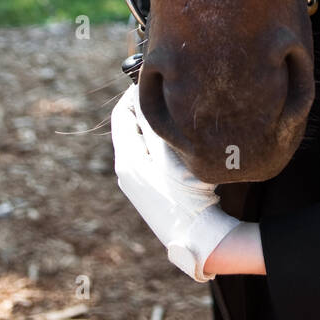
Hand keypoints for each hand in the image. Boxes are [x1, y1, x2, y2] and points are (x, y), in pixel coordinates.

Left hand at [110, 81, 240, 281]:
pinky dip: (161, 144)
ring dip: (157, 127)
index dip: (134, 94)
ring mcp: (137, 183)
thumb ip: (155, 123)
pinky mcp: (150, 190)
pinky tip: (183, 142)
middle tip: (172, 96)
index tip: (154, 82)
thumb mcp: (170, 153)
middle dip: (148, 109)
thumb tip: (141, 96)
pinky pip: (150, 157)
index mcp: (126, 159)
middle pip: (130, 127)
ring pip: (142, 142)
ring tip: (180, 116)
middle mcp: (126, 171)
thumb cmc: (186, 194)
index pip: (120, 114)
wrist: (198, 237)